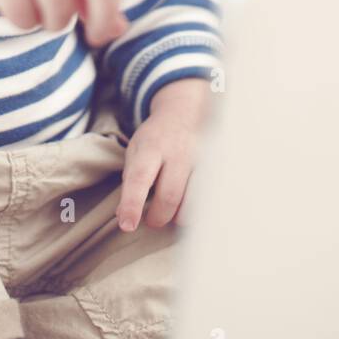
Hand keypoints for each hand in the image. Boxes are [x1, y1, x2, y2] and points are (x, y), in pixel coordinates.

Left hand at [115, 112, 199, 231]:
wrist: (185, 112)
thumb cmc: (155, 139)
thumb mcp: (135, 151)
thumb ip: (129, 182)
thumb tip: (123, 216)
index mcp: (152, 147)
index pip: (140, 178)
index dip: (132, 204)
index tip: (127, 225)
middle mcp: (178, 152)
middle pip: (169, 197)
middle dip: (157, 217)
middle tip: (150, 219)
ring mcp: (200, 161)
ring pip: (191, 205)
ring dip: (176, 215)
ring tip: (168, 207)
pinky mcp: (215, 169)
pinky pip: (206, 202)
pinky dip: (193, 210)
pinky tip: (185, 203)